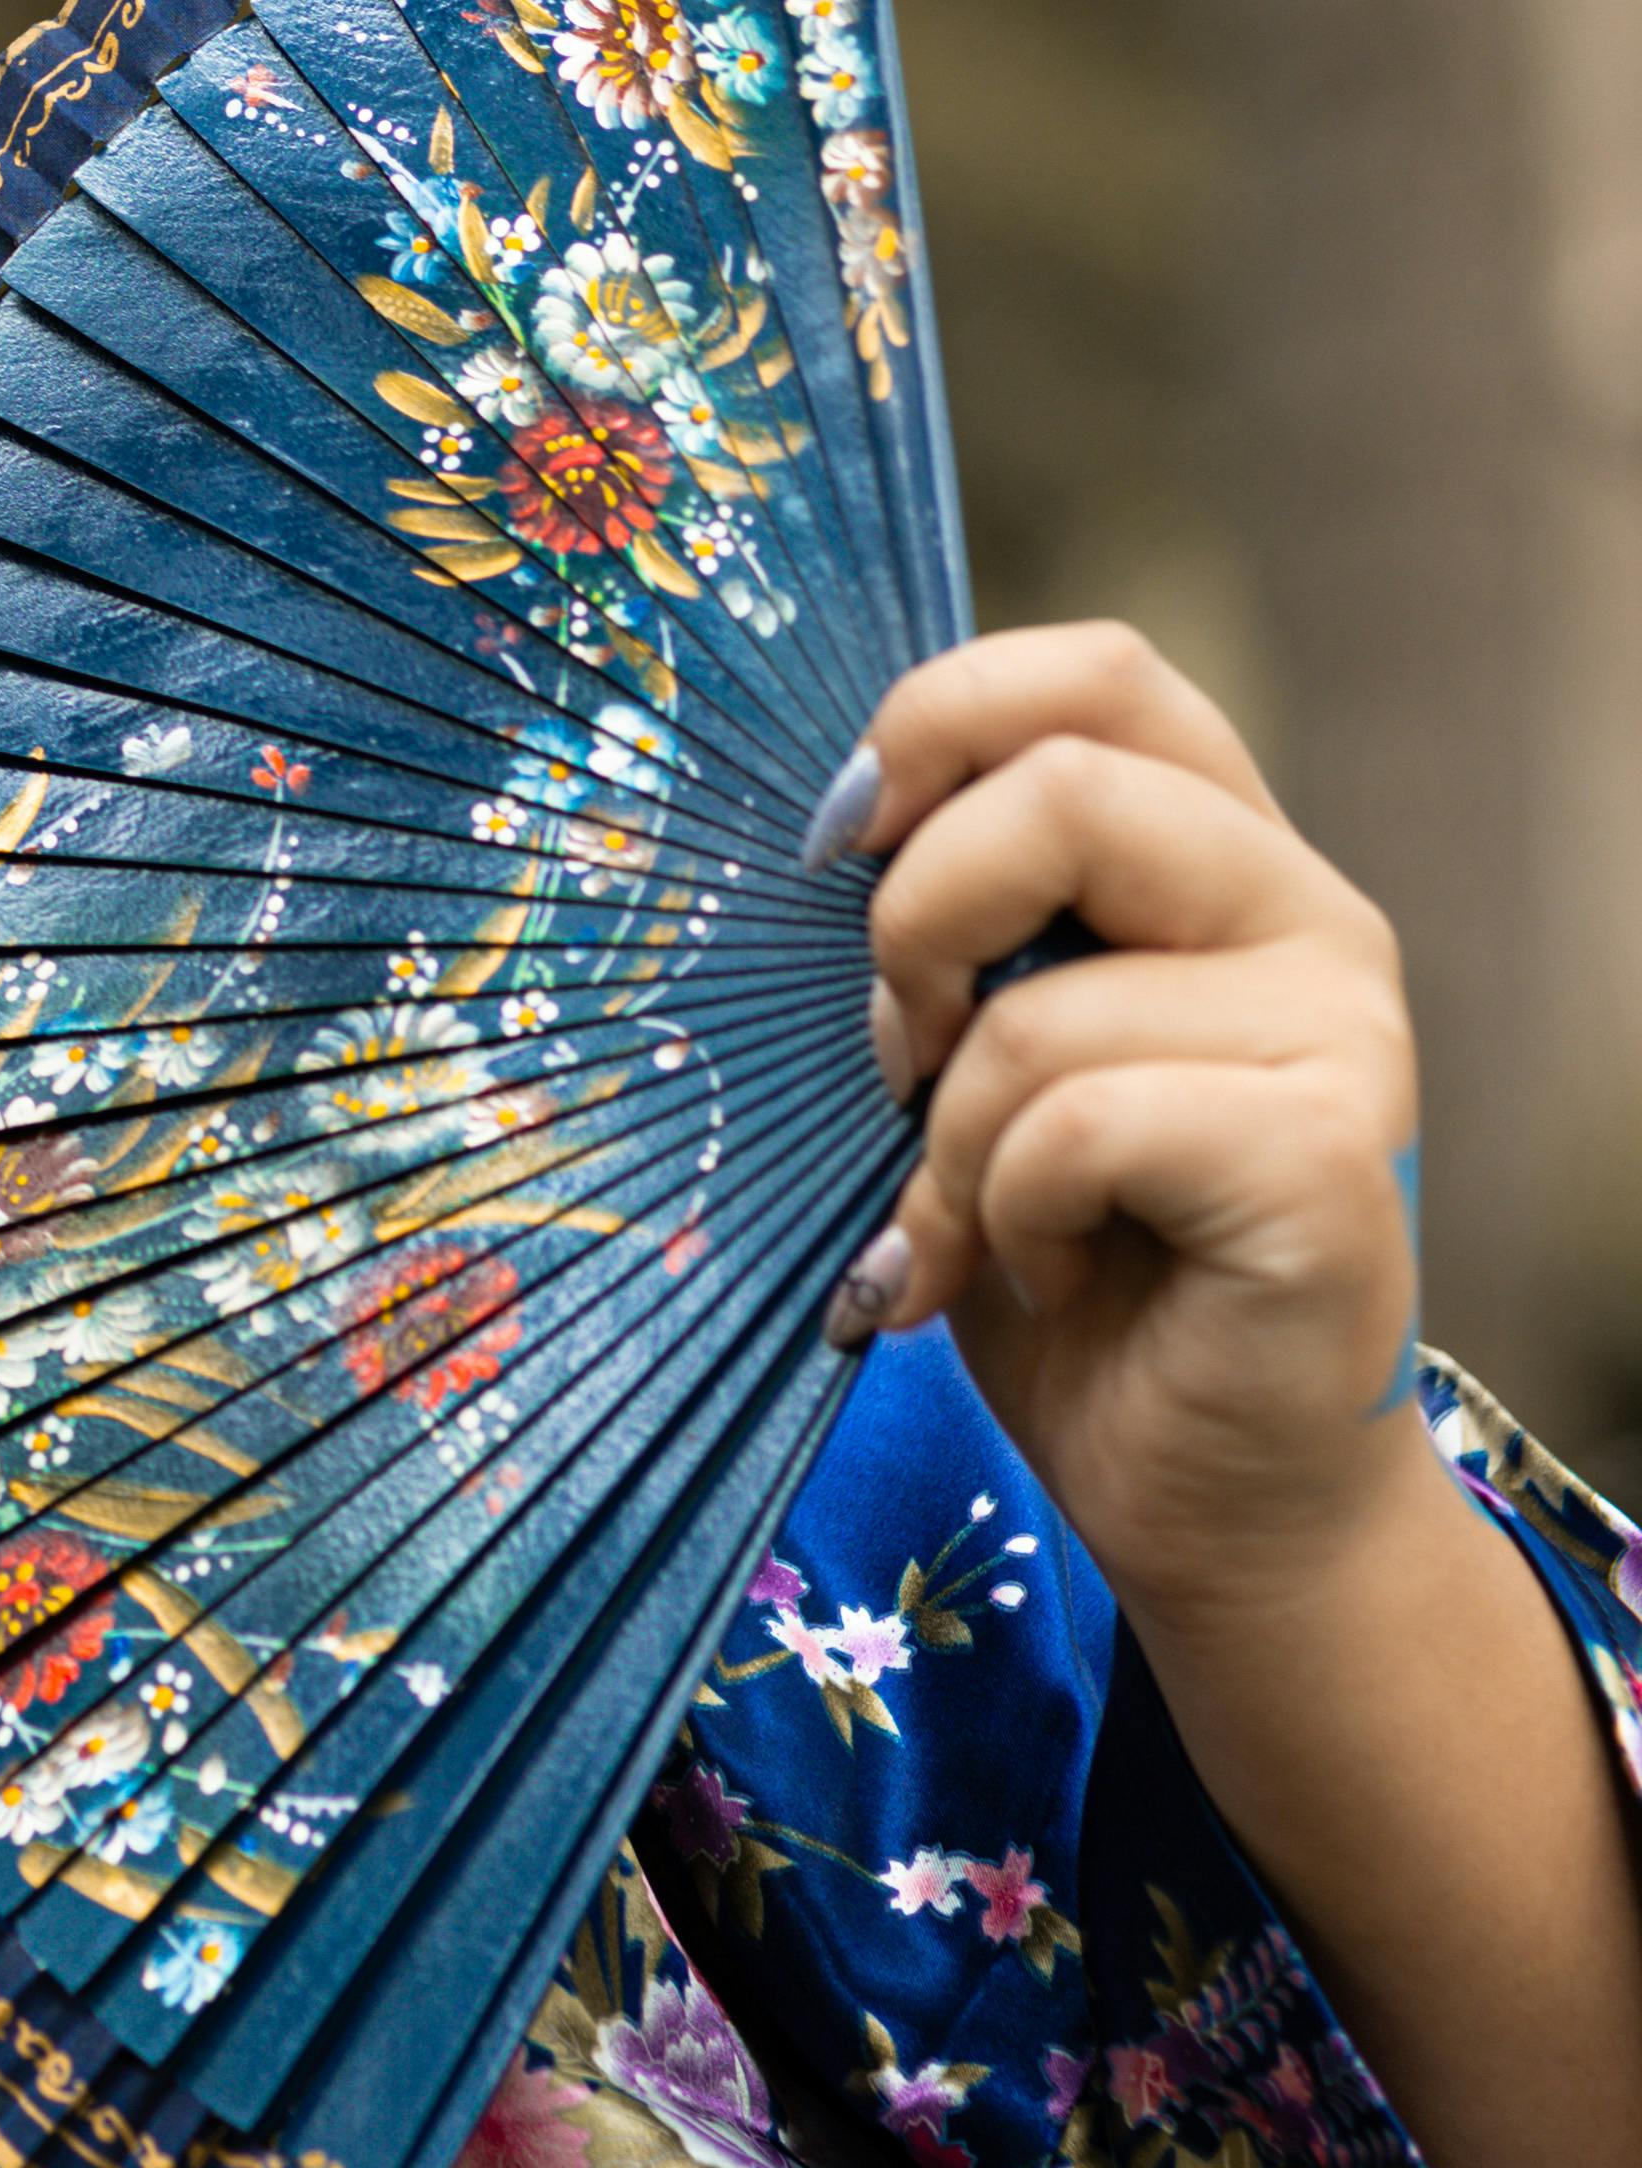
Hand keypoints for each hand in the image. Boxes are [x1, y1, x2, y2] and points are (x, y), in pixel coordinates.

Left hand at [827, 622, 1419, 1636]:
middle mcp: (1309, 917)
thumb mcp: (979, 1065)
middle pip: (1064, 782)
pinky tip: (1043, 1276)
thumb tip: (826, 835)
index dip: (937, 721)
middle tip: (895, 1065)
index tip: (834, 849)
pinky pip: (1077, 1127)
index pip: (1096, 672)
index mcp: (1220, 860)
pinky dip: (1005, 1217)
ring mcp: (1342, 1035)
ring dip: (943, 1141)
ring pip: (1039, 1004)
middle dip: (912, 928)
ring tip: (974, 1227)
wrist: (1204, 1496)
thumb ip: (953, 936)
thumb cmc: (1076, 1273)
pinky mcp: (1327, 1161)